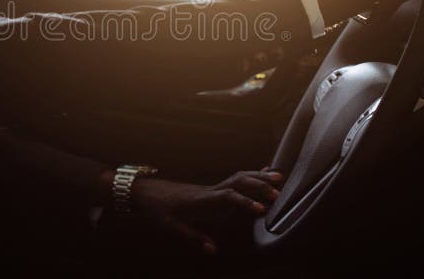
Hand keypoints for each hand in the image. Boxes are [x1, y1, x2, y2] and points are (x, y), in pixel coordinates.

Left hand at [129, 170, 282, 254]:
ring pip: (238, 178)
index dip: (245, 202)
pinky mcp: (211, 189)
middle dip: (258, 184)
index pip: (227, 197)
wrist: (145, 192)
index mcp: (201, 200)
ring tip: (278, 177)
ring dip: (258, 176)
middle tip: (278, 191)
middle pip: (238, 181)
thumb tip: (213, 250)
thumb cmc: (157, 209)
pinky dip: (250, 176)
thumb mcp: (170, 226)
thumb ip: (193, 237)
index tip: (261, 209)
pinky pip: (234, 180)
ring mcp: (211, 188)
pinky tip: (262, 172)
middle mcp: (209, 190)